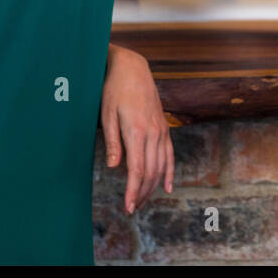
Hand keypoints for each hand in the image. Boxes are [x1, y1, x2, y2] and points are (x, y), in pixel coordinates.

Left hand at [101, 45, 173, 214]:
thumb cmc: (115, 90)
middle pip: (150, 171)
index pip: (137, 169)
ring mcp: (161, 130)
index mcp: (136, 131)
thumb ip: (112, 142)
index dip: (133, 190)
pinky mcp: (164, 128)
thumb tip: (113, 168)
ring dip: (152, 186)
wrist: (133, 69)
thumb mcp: (107, 114)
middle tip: (132, 208)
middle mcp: (152, 133)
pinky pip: (170, 154)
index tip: (128, 206)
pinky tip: (167, 187)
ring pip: (160, 166)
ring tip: (142, 201)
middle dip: (142, 193)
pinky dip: (169, 172)